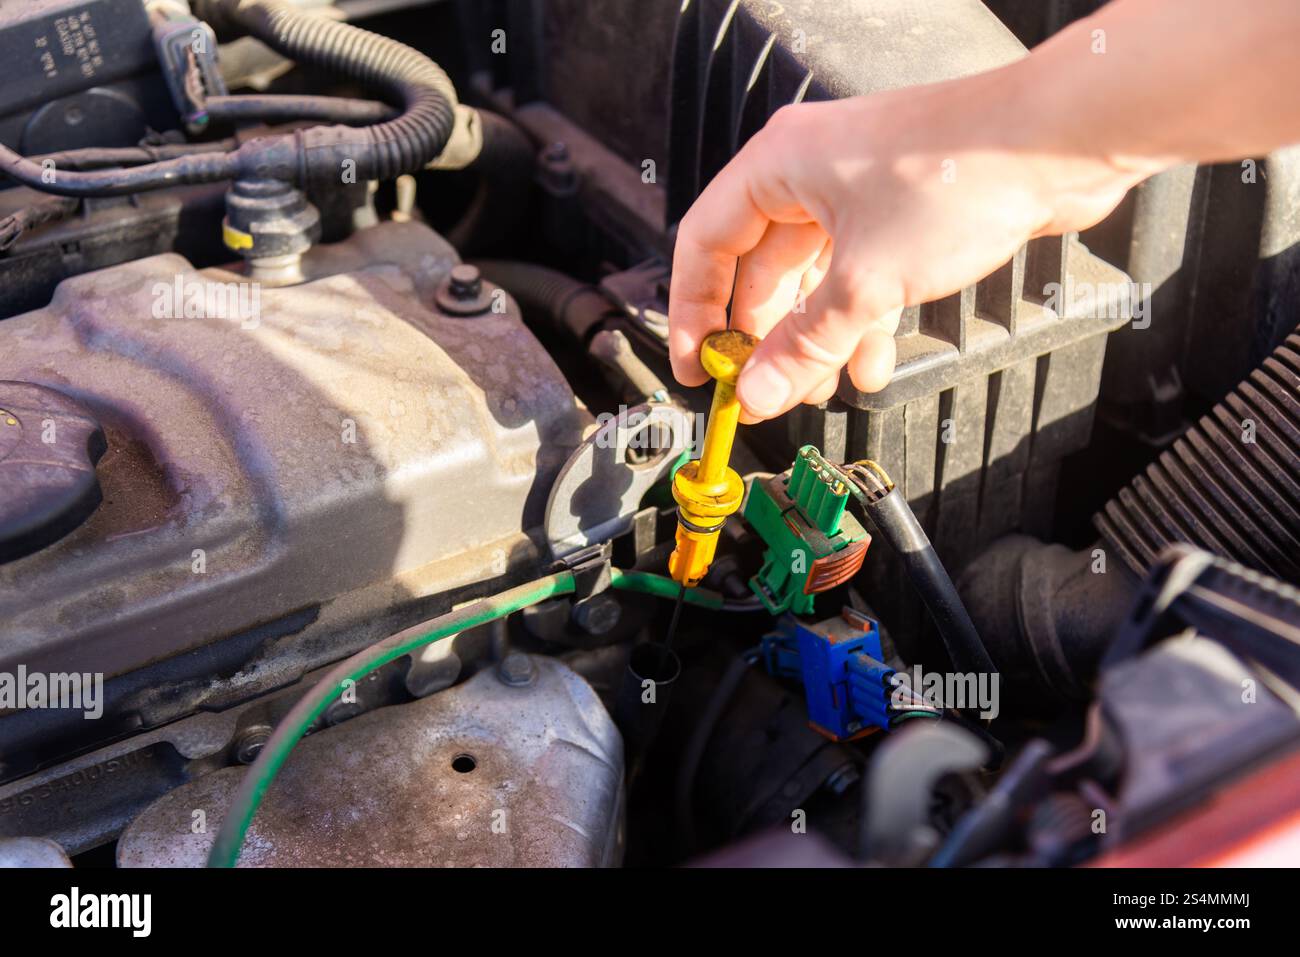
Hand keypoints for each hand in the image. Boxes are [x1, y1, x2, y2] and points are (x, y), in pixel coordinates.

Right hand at [667, 65, 1139, 421]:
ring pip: (814, 282)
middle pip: (760, 270)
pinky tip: (870, 366)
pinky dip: (860, 324)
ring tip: (817, 391)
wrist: (1058, 143)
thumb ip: (803, 343)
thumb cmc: (959, 171)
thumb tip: (759, 391)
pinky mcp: (900, 215)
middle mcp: (809, 175)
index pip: (705, 244)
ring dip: (815, 340)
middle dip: (764, 338)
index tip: (699, 367)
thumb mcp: (865, 280)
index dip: (695, 312)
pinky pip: (860, 279)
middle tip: (762, 390)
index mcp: (777, 166)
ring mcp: (856, 194)